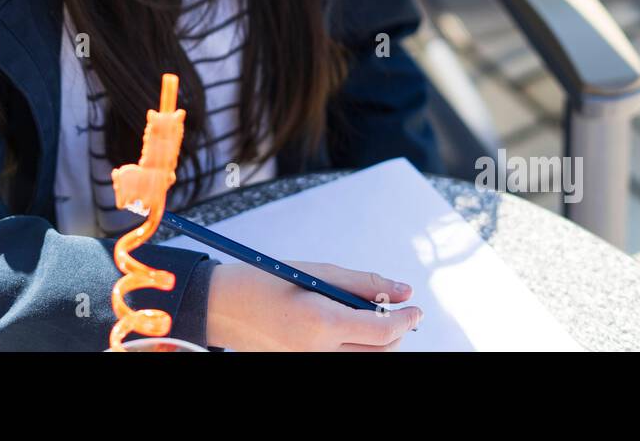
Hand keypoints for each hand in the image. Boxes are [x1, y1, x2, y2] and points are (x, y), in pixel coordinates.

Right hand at [205, 260, 421, 350]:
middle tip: (396, 310)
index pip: (383, 331)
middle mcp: (317, 351)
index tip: (416, 309)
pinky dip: (354, 347)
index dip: (407, 320)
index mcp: (322, 322)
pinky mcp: (301, 366)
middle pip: (380, 352)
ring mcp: (308, 363)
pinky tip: (346, 327)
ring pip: (364, 359)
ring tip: (369, 317)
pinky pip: (342, 360)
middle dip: (396, 332)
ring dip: (377, 341)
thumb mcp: (317, 271)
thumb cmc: (268, 280)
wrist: (223, 306)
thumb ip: (364, 283)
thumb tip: (405, 290)